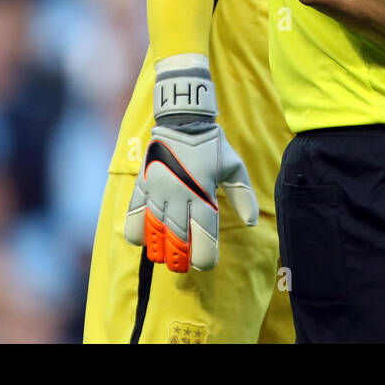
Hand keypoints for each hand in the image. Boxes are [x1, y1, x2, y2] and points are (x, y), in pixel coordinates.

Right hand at [124, 54, 258, 272]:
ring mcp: (158, 191)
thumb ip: (243, 195)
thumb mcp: (234, 167)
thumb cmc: (212, 144)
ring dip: (158, 250)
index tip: (205, 263)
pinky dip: (136, 232)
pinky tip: (143, 239)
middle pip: (177, 240)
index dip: (204, 257)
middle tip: (183, 265)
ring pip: (154, 232)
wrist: (183, 119)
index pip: (203, 236)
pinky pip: (132, 215)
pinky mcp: (142, 185)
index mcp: (204, 194)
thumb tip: (252, 222)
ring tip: (163, 257)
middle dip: (180, 259)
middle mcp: (179, 196)